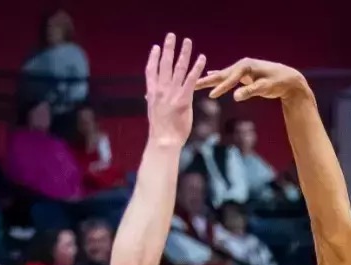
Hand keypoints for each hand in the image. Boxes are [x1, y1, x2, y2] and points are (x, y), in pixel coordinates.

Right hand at [141, 34, 205, 148]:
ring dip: (184, 53)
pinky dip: (197, 67)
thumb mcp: (153, 113)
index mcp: (152, 93)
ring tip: (187, 41)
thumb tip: (148, 96)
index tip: (156, 47)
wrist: (163, 141)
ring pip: (178, 68)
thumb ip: (152, 101)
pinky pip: (191, 79)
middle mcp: (161, 90)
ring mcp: (172, 94)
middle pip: (165, 64)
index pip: (151, 71)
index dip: (153, 58)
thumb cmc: (160, 131)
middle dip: (168, 48)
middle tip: (171, 36)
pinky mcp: (184, 99)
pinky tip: (202, 58)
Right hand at [198, 57, 309, 104]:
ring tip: (196, 83)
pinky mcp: (244, 75)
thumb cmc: (278, 82)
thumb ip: (250, 91)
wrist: (288, 79)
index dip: (221, 88)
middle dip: (208, 81)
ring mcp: (242, 69)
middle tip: (193, 85)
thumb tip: (235, 97)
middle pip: (222, 75)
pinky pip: (228, 77)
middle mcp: (242, 65)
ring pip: (223, 76)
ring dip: (210, 80)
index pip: (230, 79)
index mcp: (246, 66)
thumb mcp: (265, 88)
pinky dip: (219, 77)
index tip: (211, 96)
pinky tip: (210, 74)